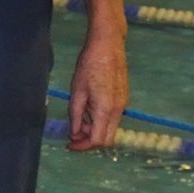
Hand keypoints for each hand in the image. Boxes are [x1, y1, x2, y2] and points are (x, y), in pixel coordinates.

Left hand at [66, 28, 127, 150]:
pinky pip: (113, 118)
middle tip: (73, 135)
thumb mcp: (77, 91)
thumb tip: (74, 134)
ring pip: (110, 129)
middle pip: (108, 139)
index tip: (69, 144)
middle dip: (89, 141)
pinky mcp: (124, 98)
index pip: (98, 140)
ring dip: (94, 130)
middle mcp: (119, 109)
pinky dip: (100, 121)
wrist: (108, 46)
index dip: (83, 146)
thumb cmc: (89, 65)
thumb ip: (76, 115)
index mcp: (106, 109)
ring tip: (79, 119)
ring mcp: (123, 104)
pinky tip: (88, 110)